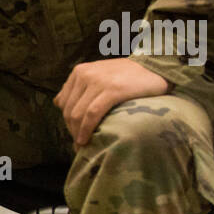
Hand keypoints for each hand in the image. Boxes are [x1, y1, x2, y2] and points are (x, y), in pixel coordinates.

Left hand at [54, 58, 170, 146]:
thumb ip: (78, 87)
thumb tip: (57, 102)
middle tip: (79, 145)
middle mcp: (85, 74)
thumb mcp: (98, 75)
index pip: (63, 103)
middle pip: (69, 110)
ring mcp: (98, 81)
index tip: (74, 134)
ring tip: (83, 146)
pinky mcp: (112, 90)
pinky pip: (92, 114)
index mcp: (79, 72)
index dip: (67, 122)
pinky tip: (86, 140)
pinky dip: (87, 129)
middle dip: (72, 130)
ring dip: (77, 133)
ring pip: (78, 114)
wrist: (156, 67)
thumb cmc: (127, 76)